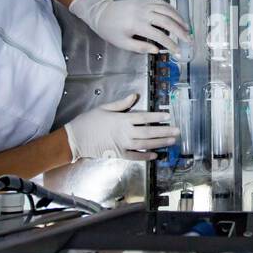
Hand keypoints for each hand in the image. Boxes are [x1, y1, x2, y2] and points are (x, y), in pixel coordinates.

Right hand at [64, 93, 178, 160]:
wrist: (76, 138)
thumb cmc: (89, 121)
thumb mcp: (105, 108)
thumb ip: (122, 103)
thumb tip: (134, 96)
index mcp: (122, 119)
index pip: (144, 117)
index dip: (157, 116)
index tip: (168, 115)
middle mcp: (125, 133)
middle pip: (149, 131)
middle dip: (164, 131)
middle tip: (177, 131)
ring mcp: (123, 145)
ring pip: (145, 144)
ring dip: (160, 143)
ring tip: (171, 141)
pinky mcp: (119, 154)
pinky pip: (135, 156)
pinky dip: (146, 156)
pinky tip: (155, 155)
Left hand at [69, 0, 189, 54]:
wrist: (101, 13)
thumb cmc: (110, 29)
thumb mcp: (123, 43)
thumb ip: (141, 48)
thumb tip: (156, 50)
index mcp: (137, 25)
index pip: (160, 36)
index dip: (171, 45)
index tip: (177, 52)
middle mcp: (142, 13)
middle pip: (167, 21)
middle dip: (180, 31)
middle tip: (188, 39)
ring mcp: (144, 4)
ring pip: (167, 10)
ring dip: (179, 19)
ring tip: (186, 28)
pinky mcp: (145, 0)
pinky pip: (162, 2)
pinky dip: (172, 9)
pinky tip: (177, 16)